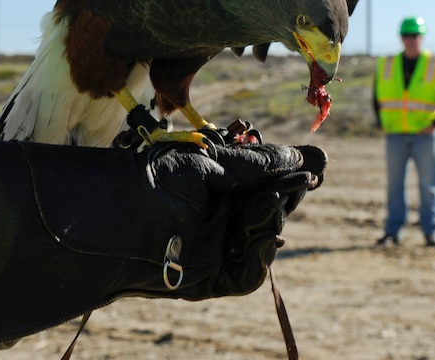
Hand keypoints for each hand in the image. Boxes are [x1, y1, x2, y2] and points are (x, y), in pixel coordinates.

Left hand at [141, 142, 325, 297]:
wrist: (114, 212)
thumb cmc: (154, 178)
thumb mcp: (210, 161)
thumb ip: (254, 165)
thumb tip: (300, 156)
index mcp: (221, 186)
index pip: (267, 182)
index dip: (292, 173)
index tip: (319, 161)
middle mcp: (223, 216)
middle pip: (273, 208)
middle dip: (288, 193)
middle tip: (305, 178)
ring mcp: (219, 247)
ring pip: (265, 238)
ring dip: (274, 217)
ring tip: (272, 198)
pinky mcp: (212, 278)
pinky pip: (248, 272)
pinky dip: (261, 254)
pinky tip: (263, 233)